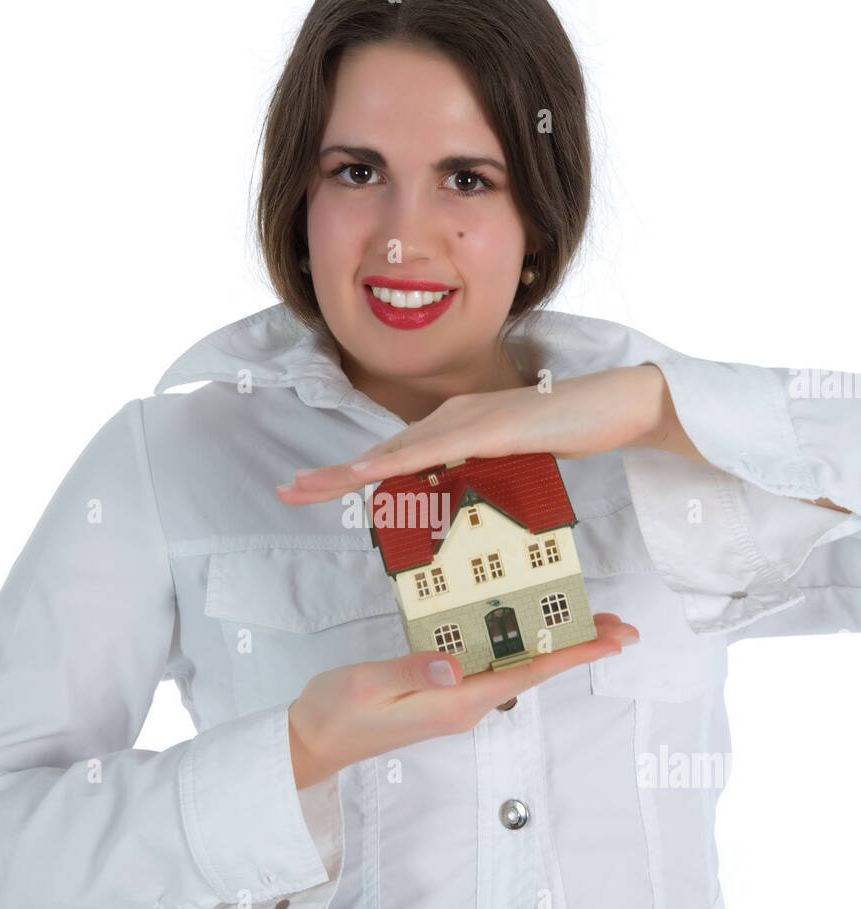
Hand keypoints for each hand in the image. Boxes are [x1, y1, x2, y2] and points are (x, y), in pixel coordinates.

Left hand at [277, 365, 667, 504]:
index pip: (397, 456)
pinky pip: (435, 450)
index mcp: (458, 426)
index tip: (317, 488)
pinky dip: (396, 463)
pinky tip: (365, 475)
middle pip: (383, 451)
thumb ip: (488, 476)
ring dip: (349, 471)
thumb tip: (468, 502)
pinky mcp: (492, 427)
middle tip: (288, 490)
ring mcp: (470, 418)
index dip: (355, 473)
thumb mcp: (518, 465)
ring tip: (307, 488)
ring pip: (397, 451)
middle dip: (334, 473)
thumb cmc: (572, 434)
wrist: (619, 406)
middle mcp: (454, 416)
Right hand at [287, 612, 639, 787]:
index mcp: (455, 702)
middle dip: (577, 646)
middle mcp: (465, 704)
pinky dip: (517, 644)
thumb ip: (412, 670)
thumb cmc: (337, 711)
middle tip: (620, 624)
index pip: (528, 673)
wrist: (312, 741)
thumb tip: (454, 664)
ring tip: (586, 620)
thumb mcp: (369, 684)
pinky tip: (524, 628)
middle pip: (533, 669)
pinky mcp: (441, 694)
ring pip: (516, 666)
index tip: (614, 638)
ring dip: (552, 645)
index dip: (574, 652)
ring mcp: (455, 700)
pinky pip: (490, 665)